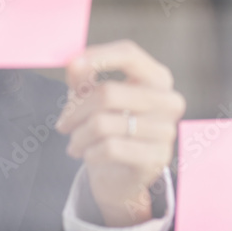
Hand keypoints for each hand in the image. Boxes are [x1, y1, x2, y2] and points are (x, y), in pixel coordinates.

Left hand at [55, 40, 184, 226]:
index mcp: (157, 78)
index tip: (70, 64)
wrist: (120, 176)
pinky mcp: (157, 157)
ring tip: (75, 143)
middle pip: (108, 92)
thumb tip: (73, 63)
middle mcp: (169, 100)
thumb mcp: (92, 97)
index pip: (129, 54)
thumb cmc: (107, 127)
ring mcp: (167, 130)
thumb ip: (83, 76)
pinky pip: (109, 148)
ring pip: (103, 124)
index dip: (98, 56)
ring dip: (79, 135)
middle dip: (76, 110)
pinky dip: (90, 152)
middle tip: (62, 124)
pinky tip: (89, 155)